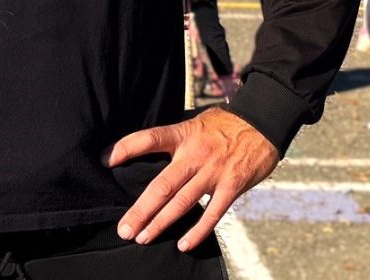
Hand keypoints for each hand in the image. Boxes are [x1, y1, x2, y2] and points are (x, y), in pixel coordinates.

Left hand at [107, 107, 279, 251]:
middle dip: (141, 210)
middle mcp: (195, 154)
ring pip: (182, 203)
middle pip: (162, 185)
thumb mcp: (195, 123)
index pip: (149, 138)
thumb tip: (148, 154)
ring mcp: (213, 172)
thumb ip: (175, 140)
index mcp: (183, 134)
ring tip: (143, 238)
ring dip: (161, 223)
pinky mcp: (231, 186)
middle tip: (124, 229)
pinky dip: (198, 231)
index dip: (127, 148)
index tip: (107, 160)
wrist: (262, 123)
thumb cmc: (224, 125)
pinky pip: (212, 213)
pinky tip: (184, 245)